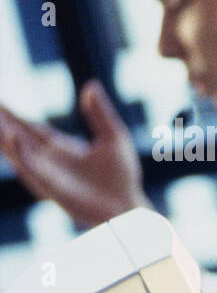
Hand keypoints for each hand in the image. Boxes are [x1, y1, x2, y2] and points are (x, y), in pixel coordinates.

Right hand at [0, 80, 148, 225]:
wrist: (128, 206)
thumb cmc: (122, 176)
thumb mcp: (114, 137)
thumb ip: (100, 113)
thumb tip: (91, 85)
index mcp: (60, 148)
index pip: (29, 128)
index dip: (12, 115)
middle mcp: (48, 161)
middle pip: (16, 137)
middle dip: (1, 123)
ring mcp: (47, 174)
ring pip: (17, 151)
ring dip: (3, 136)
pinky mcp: (52, 187)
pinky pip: (32, 168)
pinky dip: (21, 153)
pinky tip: (11, 138)